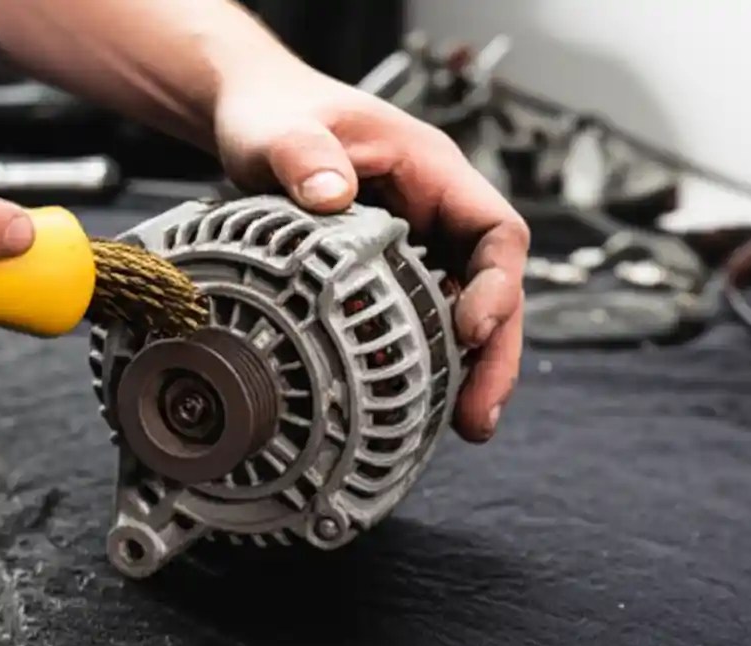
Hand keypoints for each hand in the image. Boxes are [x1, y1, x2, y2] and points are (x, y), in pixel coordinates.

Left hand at [213, 67, 528, 442]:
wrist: (252, 121)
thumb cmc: (277, 114)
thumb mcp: (280, 130)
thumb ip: (301, 156)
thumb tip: (329, 195)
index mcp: (431, 171)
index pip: (496, 229)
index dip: (498, 283)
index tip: (471, 330)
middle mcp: (434, 212)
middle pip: (492, 287)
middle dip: (495, 353)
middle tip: (479, 415)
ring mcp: (413, 245)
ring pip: (458, 312)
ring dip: (465, 369)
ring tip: (463, 427)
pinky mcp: (382, 272)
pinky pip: (413, 320)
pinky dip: (417, 362)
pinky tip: (404, 406)